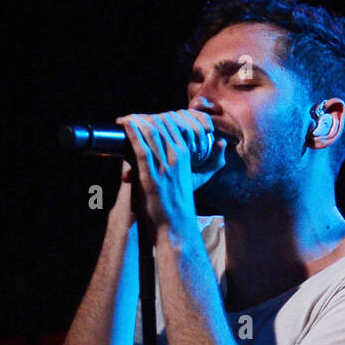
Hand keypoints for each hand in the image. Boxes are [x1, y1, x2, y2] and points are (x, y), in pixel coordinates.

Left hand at [117, 109, 226, 234]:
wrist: (176, 229)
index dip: (158, 116)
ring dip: (136, 122)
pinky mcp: (150, 178)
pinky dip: (132, 134)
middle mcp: (177, 157)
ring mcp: (164, 167)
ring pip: (152, 132)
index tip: (144, 116)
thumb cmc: (181, 205)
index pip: (175, 123)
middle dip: (145, 117)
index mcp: (186, 156)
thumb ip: (209, 161)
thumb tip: (220, 142)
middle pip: (162, 124)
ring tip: (124, 120)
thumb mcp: (197, 179)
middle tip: (130, 117)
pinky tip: (125, 127)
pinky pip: (141, 149)